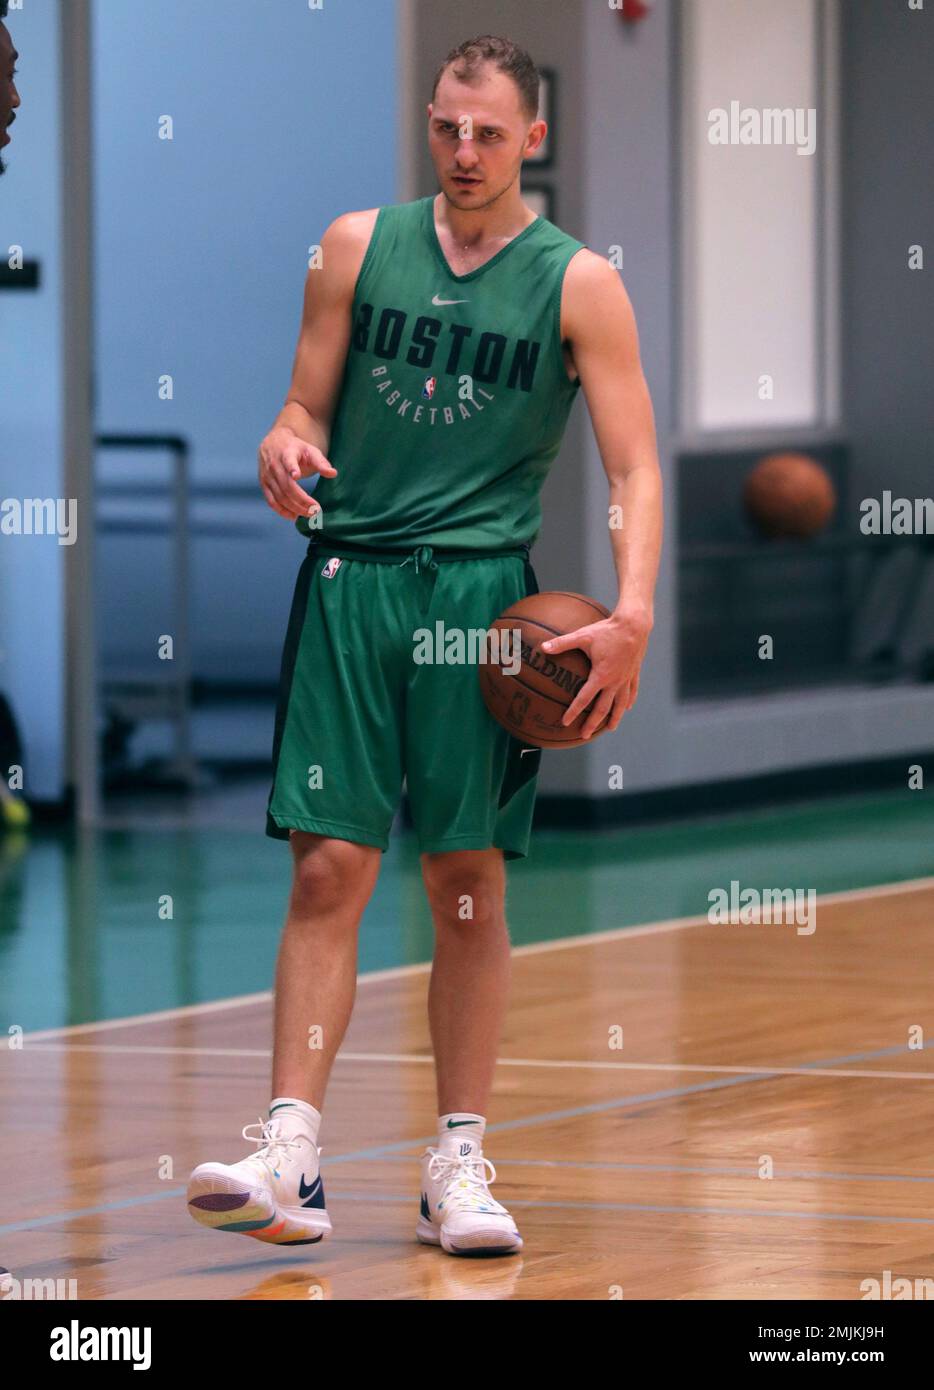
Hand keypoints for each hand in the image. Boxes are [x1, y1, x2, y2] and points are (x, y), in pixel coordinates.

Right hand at [258, 427, 337, 521]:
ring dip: (294, 508)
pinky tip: (294, 516)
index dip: (292, 468)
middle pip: (287, 486)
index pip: (288, 461)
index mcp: (287, 453)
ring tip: (310, 514)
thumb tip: (333, 474)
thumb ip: (321, 462)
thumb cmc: (296, 448)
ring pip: (280, 497)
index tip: (297, 475)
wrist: (273, 443)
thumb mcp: (310, 450)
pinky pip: (271, 501)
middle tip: (316, 510)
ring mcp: (267, 476)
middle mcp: (274, 465)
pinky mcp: (264, 485)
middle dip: (302, 500)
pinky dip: (282, 511)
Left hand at [540, 607, 652, 737]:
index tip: (565, 722)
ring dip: (615, 718)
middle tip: (584, 735)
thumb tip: (543, 647)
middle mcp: (615, 681)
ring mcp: (626, 678)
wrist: (634, 624)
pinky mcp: (634, 673)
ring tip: (610, 729)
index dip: (574, 711)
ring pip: (620, 704)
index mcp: (601, 675)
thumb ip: (562, 643)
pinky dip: (628, 702)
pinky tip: (627, 708)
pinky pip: (632, 691)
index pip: (585, 699)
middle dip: (593, 723)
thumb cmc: (607, 629)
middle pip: (603, 708)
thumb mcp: (583, 636)